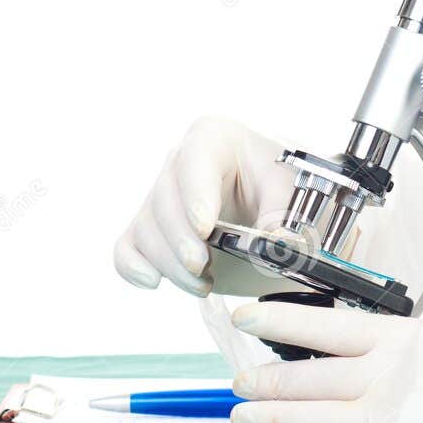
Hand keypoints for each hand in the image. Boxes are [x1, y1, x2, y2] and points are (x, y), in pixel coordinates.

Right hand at [113, 117, 296, 295]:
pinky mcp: (153, 232)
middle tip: (201, 265)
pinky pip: (127, 247)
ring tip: (204, 283)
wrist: (281, 217)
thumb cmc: (286, 193)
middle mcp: (181, 162)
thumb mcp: (296, 195)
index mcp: (217, 139)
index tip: (205, 227)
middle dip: (180, 238)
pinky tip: (153, 281)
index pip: (196, 158)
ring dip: (170, 263)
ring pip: (146, 229)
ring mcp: (162, 198)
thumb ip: (285, 216)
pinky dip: (133, 266)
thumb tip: (276, 243)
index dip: (196, 194)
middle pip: (164, 199)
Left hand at [228, 300, 422, 422]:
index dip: (282, 321)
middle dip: (266, 377)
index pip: (329, 325)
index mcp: (414, 340)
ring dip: (270, 418)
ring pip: (307, 419)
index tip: (250, 317)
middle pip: (307, 375)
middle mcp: (390, 379)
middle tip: (238, 378)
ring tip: (243, 416)